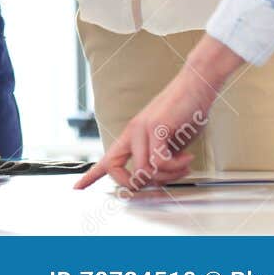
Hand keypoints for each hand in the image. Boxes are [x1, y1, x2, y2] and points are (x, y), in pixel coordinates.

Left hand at [75, 38, 242, 190]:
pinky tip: (187, 158)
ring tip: (184, 165)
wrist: (196, 86)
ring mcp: (142, 129)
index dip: (91, 176)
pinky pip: (159, 161)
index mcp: (132, 136)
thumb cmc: (184, 113)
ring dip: (168, 176)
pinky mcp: (157, 127)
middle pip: (117, 171)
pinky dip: (176, 166)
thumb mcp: (169, 143)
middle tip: (166, 178)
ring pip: (143, 171)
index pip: (107, 160)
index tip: (77, 187)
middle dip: (140, 184)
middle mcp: (132, 133)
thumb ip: (159, 159)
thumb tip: (158, 179)